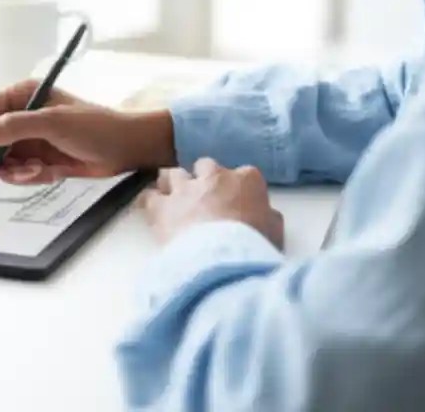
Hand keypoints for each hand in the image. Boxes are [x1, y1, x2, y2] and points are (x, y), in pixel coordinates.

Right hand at [0, 79, 176, 184]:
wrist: (127, 149)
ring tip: (40, 171)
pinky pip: (18, 173)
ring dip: (16, 171)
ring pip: (0, 162)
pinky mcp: (38, 159)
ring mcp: (28, 139)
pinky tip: (50, 174)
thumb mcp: (52, 123)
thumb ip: (12, 127)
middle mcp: (20, 116)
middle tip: (19, 168)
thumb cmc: (94, 127)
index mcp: (20, 96)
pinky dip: (29, 177)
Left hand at [139, 159, 283, 248]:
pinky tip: (151, 208)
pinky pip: (149, 195)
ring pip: (174, 174)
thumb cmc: (254, 245)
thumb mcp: (275, 232)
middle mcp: (214, 177)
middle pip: (205, 166)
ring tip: (175, 199)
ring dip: (174, 184)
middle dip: (204, 178)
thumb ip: (269, 218)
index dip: (239, 187)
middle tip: (205, 197)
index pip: (245, 174)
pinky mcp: (161, 206)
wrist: (222, 259)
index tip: (238, 201)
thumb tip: (267, 216)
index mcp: (247, 180)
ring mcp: (185, 189)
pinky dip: (150, 201)